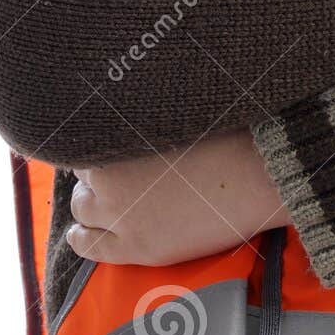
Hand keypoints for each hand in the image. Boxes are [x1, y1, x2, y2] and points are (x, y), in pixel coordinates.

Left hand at [66, 128, 291, 265]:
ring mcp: (121, 215)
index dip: (93, 141)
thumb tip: (120, 86)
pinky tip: (79, 233)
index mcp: (115, 136)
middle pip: (82, 173)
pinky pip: (90, 246)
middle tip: (113, 169)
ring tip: (101, 198)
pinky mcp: (135, 247)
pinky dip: (80, 237)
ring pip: (81, 207)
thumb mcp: (172, 109)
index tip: (104, 142)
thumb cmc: (221, 132)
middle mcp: (109, 176)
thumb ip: (138, 110)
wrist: (254, 176)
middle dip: (93, 171)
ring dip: (88, 201)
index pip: (83, 137)